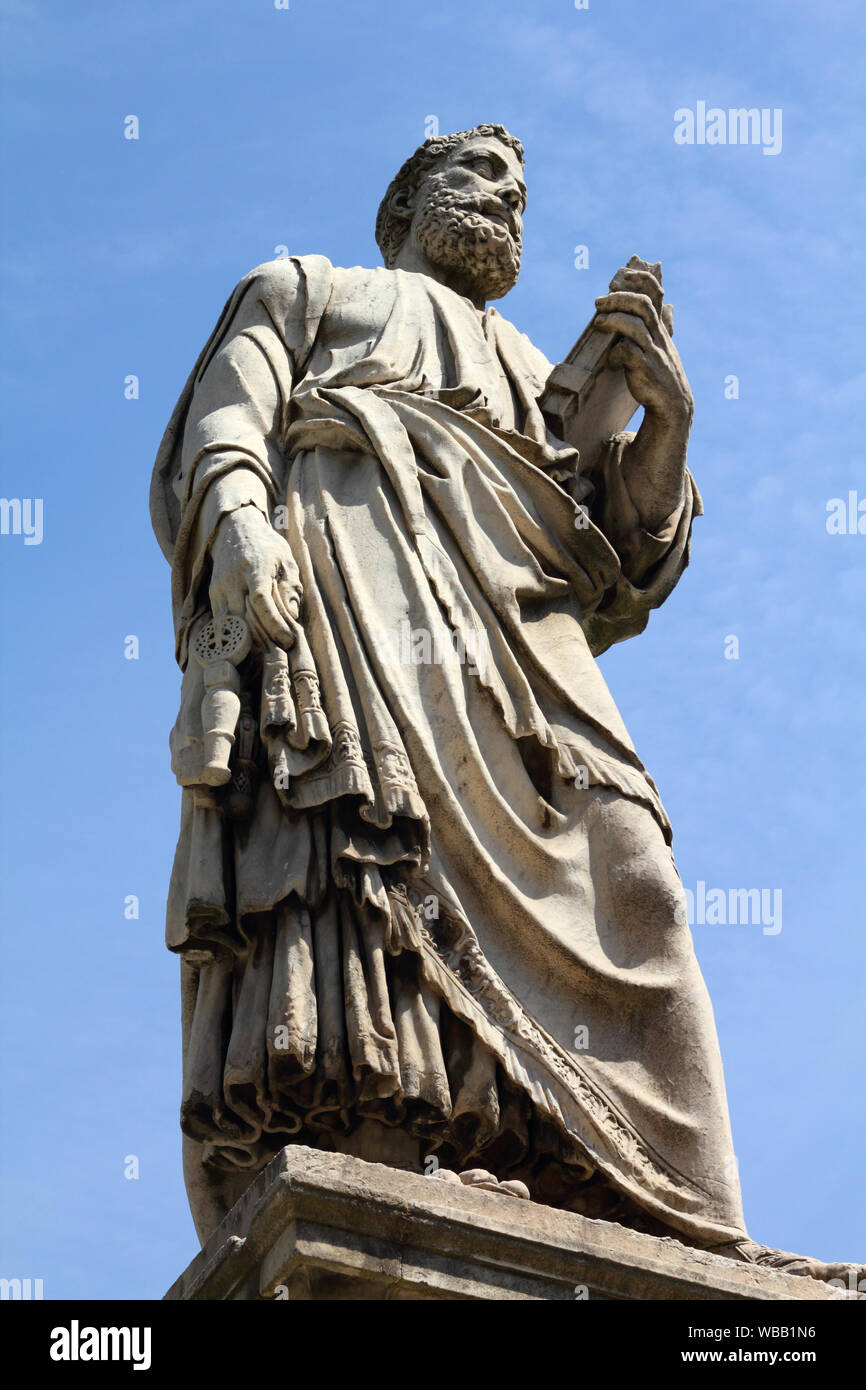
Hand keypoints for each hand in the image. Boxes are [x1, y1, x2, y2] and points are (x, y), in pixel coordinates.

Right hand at [209, 504, 301, 648]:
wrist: (236, 530)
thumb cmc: (267, 547)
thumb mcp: (287, 560)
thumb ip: (291, 587)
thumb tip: (292, 615)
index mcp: (255, 568)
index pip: (261, 601)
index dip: (274, 624)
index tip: (287, 639)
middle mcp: (233, 579)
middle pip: (245, 617)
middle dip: (263, 640)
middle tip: (280, 653)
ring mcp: (220, 588)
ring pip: (231, 623)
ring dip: (249, 641)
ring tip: (266, 653)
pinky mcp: (213, 595)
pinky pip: (223, 621)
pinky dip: (236, 635)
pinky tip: (250, 644)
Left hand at [593, 258, 692, 427]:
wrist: (673, 405)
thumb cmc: (662, 373)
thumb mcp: (665, 345)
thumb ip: (661, 325)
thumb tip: (668, 305)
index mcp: (659, 327)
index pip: (655, 293)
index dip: (640, 279)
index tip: (622, 273)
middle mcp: (658, 336)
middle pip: (642, 305)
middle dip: (618, 299)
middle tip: (598, 303)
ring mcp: (653, 352)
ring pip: (634, 326)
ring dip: (613, 320)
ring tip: (598, 323)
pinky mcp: (646, 369)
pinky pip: (628, 353)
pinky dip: (616, 353)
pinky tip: (612, 361)